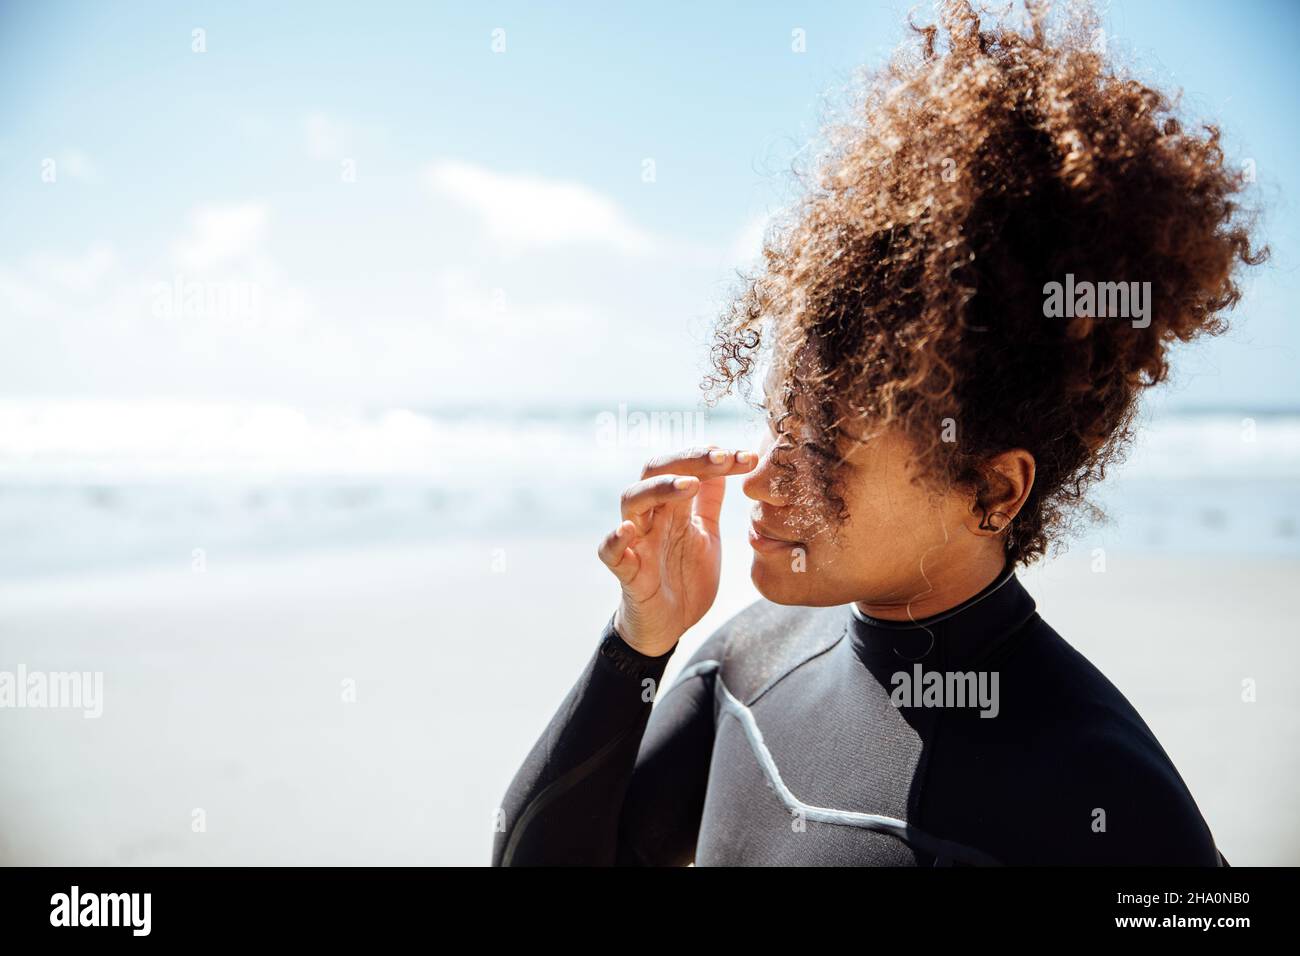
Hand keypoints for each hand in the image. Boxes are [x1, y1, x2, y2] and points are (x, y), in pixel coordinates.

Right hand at [596, 446, 756, 656]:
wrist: (668, 625)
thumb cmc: (684, 576)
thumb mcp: (706, 534)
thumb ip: (709, 501)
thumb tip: (723, 463)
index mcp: (673, 507)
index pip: (687, 468)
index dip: (715, 459)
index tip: (747, 458)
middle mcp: (652, 517)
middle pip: (655, 471)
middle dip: (687, 460)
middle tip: (720, 457)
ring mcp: (637, 542)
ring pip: (632, 501)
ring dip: (658, 489)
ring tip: (689, 486)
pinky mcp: (627, 573)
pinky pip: (610, 553)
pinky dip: (614, 540)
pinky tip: (627, 530)